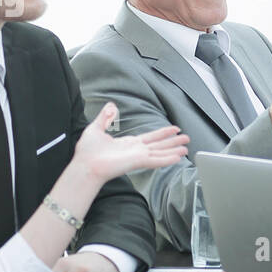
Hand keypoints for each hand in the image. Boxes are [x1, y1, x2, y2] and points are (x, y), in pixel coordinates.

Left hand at [74, 103, 189, 184]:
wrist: (85, 165)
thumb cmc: (87, 151)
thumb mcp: (96, 128)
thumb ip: (104, 117)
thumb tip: (110, 106)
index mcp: (128, 144)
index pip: (150, 138)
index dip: (162, 133)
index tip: (174, 130)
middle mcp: (136, 151)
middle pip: (159, 145)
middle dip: (173, 142)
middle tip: (186, 139)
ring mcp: (138, 157)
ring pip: (161, 152)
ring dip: (174, 150)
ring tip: (186, 149)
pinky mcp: (138, 162)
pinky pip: (156, 161)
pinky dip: (167, 159)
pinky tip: (178, 158)